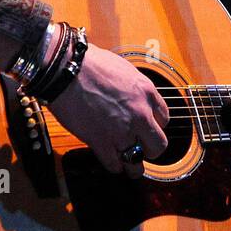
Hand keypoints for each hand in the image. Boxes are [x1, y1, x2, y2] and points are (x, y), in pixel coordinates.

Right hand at [47, 44, 168, 178]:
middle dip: (150, 149)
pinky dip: (114, 166)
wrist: (66, 69)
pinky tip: (111, 162)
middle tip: (142, 148)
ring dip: (134, 166)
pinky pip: (114, 165)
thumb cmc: (90, 63)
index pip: (164, 118)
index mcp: (146, 92)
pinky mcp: (100, 142)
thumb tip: (131, 95)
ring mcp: (121, 130)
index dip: (154, 125)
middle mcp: (139, 114)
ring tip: (130, 166)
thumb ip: (133, 87)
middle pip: (159, 145)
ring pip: (137, 162)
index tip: (146, 127)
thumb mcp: (124, 69)